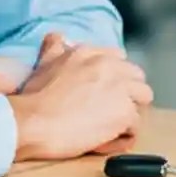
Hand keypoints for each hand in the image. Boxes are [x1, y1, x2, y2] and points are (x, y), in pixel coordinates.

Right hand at [8, 41, 152, 160]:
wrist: (33, 122)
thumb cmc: (34, 98)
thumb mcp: (43, 64)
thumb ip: (54, 48)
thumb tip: (57, 37)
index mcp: (89, 53)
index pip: (118, 58)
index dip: (113, 76)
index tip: (103, 90)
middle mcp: (108, 65)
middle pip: (136, 76)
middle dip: (128, 91)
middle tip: (111, 108)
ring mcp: (120, 87)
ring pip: (143, 97)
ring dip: (130, 109)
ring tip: (113, 124)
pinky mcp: (125, 112)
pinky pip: (135, 124)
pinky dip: (123, 134)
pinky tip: (107, 140)